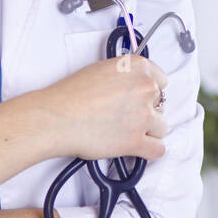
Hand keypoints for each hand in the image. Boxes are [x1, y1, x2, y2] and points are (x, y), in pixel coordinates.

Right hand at [27, 53, 168, 160]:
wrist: (56, 117)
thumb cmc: (70, 95)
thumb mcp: (103, 70)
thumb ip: (126, 76)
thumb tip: (134, 86)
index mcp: (137, 67)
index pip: (161, 81)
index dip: (149, 93)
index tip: (141, 100)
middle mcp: (145, 88)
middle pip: (161, 105)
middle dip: (146, 111)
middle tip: (126, 116)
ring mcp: (143, 115)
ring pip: (162, 127)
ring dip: (147, 131)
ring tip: (125, 131)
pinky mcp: (136, 140)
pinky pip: (158, 149)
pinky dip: (148, 150)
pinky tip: (136, 147)